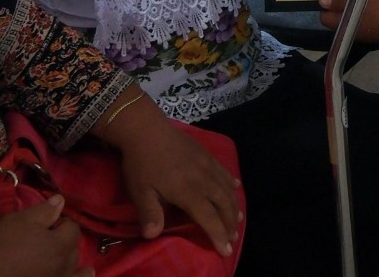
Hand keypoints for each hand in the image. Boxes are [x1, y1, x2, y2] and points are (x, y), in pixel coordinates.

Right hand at [0, 195, 87, 276]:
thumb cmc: (1, 246)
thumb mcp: (21, 220)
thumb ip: (45, 210)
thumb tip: (61, 200)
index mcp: (61, 244)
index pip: (72, 227)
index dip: (60, 221)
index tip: (46, 222)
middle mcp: (65, 264)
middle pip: (73, 248)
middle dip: (65, 240)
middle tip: (46, 239)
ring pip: (73, 268)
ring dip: (70, 259)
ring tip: (61, 257)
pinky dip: (79, 276)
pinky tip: (85, 273)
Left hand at [118, 121, 241, 256]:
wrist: (146, 129)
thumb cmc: (141, 163)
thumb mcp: (140, 191)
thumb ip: (149, 213)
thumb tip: (152, 236)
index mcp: (188, 191)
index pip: (209, 218)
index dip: (218, 235)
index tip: (226, 250)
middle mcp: (203, 179)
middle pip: (223, 204)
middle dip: (230, 223)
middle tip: (233, 238)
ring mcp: (207, 165)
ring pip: (227, 188)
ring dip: (234, 205)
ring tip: (238, 219)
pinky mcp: (206, 154)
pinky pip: (224, 171)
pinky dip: (231, 182)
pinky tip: (235, 187)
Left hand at [319, 0, 378, 43]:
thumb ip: (341, 0)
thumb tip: (321, 1)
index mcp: (345, 26)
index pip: (326, 17)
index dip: (327, 4)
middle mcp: (352, 32)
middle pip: (340, 17)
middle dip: (341, 3)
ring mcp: (367, 32)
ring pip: (354, 16)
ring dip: (355, 4)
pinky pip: (367, 17)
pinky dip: (367, 8)